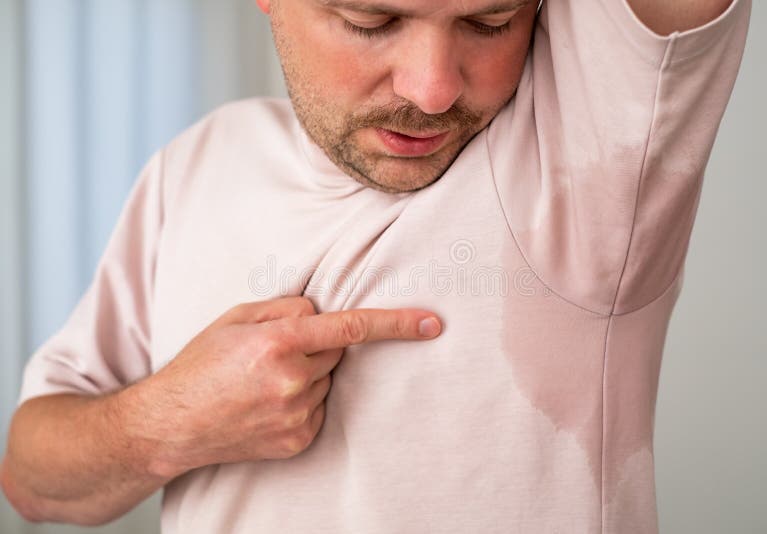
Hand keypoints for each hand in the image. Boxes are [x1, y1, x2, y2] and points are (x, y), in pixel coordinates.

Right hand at [126, 297, 441, 476]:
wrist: (172, 424)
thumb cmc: (201, 364)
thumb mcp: (236, 318)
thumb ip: (286, 308)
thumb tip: (322, 311)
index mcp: (278, 341)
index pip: (351, 327)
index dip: (396, 324)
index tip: (431, 323)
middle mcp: (292, 379)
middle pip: (338, 351)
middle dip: (319, 345)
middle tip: (277, 352)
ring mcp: (296, 414)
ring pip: (328, 380)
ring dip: (309, 374)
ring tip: (264, 381)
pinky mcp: (298, 439)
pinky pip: (319, 408)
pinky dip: (303, 400)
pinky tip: (268, 402)